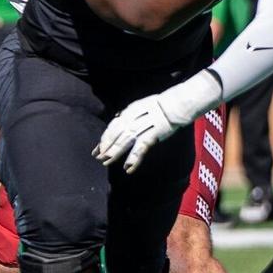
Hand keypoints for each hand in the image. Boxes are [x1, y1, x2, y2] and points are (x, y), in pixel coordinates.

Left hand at [93, 70, 221, 172]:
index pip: (113, 127)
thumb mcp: (139, 108)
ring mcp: (142, 127)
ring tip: (106, 162)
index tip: (97, 149)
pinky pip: (140, 149)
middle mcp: (133, 119)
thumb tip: (117, 122)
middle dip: (106, 147)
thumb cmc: (158, 106)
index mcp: (129, 112)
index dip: (104, 139)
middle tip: (98, 158)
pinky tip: (127, 168)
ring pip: (124, 141)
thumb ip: (128, 116)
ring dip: (115, 152)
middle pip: (116, 135)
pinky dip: (133, 159)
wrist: (175, 105)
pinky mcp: (152, 134)